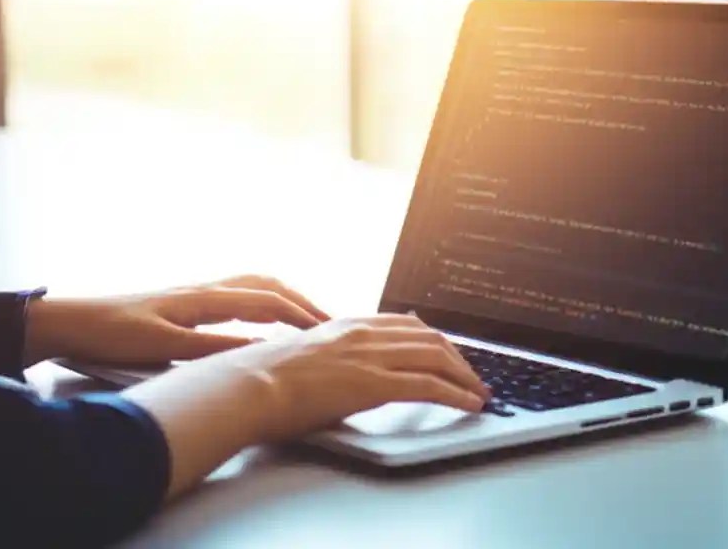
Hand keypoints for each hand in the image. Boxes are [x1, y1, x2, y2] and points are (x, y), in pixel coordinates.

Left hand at [23, 275, 329, 365]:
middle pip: (267, 285)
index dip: (302, 316)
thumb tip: (260, 346)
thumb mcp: (163, 345)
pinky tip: (262, 317)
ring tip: (307, 317)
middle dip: (303, 302)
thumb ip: (212, 346)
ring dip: (285, 297)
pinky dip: (263, 300)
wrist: (71, 320)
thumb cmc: (111, 334)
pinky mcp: (184, 301)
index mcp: (203, 298)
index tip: (332, 331)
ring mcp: (194, 292)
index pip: (267, 303)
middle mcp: (203, 288)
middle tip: (332, 322)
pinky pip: (237, 293)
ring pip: (253, 285)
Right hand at [122, 313, 489, 498]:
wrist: (249, 386)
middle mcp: (364, 333)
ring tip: (479, 393)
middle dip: (459, 358)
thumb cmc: (265, 380)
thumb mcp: (303, 356)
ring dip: (465, 376)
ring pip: (437, 357)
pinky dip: (457, 394)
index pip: (406, 323)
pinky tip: (469, 404)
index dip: (435, 339)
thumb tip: (341, 371)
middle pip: (430, 337)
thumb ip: (330, 356)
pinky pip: (429, 385)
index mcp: (347, 324)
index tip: (449, 354)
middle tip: (473, 377)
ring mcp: (371, 355)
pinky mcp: (374, 382)